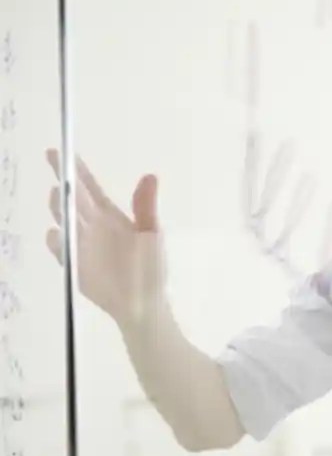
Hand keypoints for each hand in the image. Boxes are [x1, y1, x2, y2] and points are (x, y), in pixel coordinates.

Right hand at [44, 150, 166, 326]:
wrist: (145, 303)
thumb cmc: (151, 268)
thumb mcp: (153, 234)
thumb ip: (146, 208)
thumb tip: (150, 176)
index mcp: (111, 216)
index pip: (90, 188)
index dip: (77, 170)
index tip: (64, 151)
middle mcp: (93, 226)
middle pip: (73, 199)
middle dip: (63, 180)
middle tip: (54, 161)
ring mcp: (82, 244)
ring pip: (66, 220)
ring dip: (60, 207)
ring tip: (58, 194)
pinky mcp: (76, 265)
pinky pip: (62, 251)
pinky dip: (57, 242)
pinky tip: (56, 233)